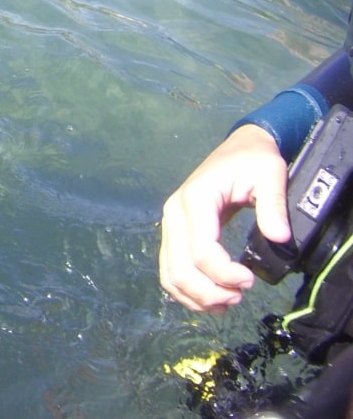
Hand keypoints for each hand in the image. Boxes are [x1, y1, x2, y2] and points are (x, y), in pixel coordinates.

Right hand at [159, 123, 289, 312]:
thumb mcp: (270, 174)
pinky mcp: (173, 233)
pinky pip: (170, 270)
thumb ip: (274, 205)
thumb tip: (279, 237)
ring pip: (170, 274)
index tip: (250, 280)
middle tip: (239, 297)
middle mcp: (174, 213)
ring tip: (227, 302)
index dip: (225, 275)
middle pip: (180, 269)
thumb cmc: (254, 160)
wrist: (239, 148)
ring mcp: (170, 224)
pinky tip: (211, 299)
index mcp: (196, 199)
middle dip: (210, 292)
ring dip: (197, 297)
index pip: (201, 251)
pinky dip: (187, 291)